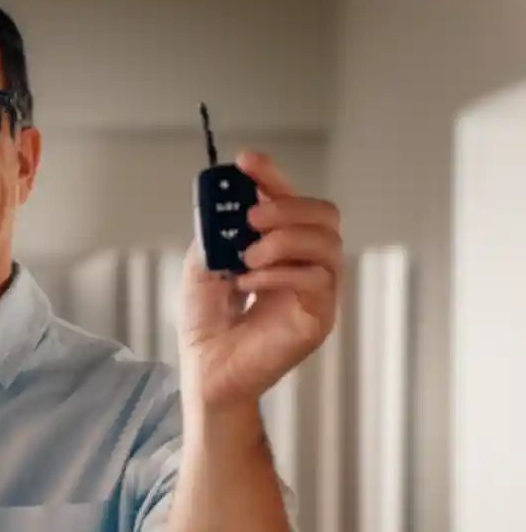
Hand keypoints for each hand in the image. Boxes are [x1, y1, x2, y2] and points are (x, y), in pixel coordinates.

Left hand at [179, 150, 341, 409]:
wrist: (207, 370)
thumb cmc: (208, 323)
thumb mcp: (204, 264)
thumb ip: (217, 231)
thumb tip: (225, 198)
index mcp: (282, 247)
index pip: (293, 201)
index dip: (273, 177)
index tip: (248, 161)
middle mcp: (306, 265)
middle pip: (325, 215)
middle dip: (286, 207)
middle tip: (250, 221)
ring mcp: (317, 292)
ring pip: (327, 243)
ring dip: (282, 241)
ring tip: (245, 260)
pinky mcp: (318, 319)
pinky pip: (317, 280)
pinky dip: (280, 273)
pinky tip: (249, 283)